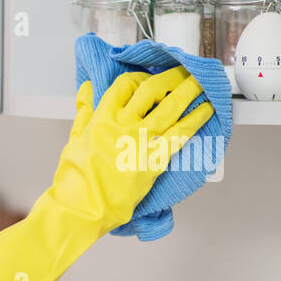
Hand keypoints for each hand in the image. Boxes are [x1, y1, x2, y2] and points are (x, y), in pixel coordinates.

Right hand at [0, 67, 212, 280]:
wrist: (80, 207)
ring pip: (170, 107)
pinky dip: (196, 120)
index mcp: (101, 118)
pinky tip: (206, 111)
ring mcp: (140, 141)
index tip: (148, 79)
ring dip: (189, 92)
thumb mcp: (73, 140)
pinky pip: (181, 134)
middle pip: (152, 90)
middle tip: (183, 72)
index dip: (140, 78)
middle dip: (170, 78)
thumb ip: (83, 112)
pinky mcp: (154, 160)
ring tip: (202, 83)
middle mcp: (122, 125)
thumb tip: (86, 90)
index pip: (124, 86)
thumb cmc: (74, 181)